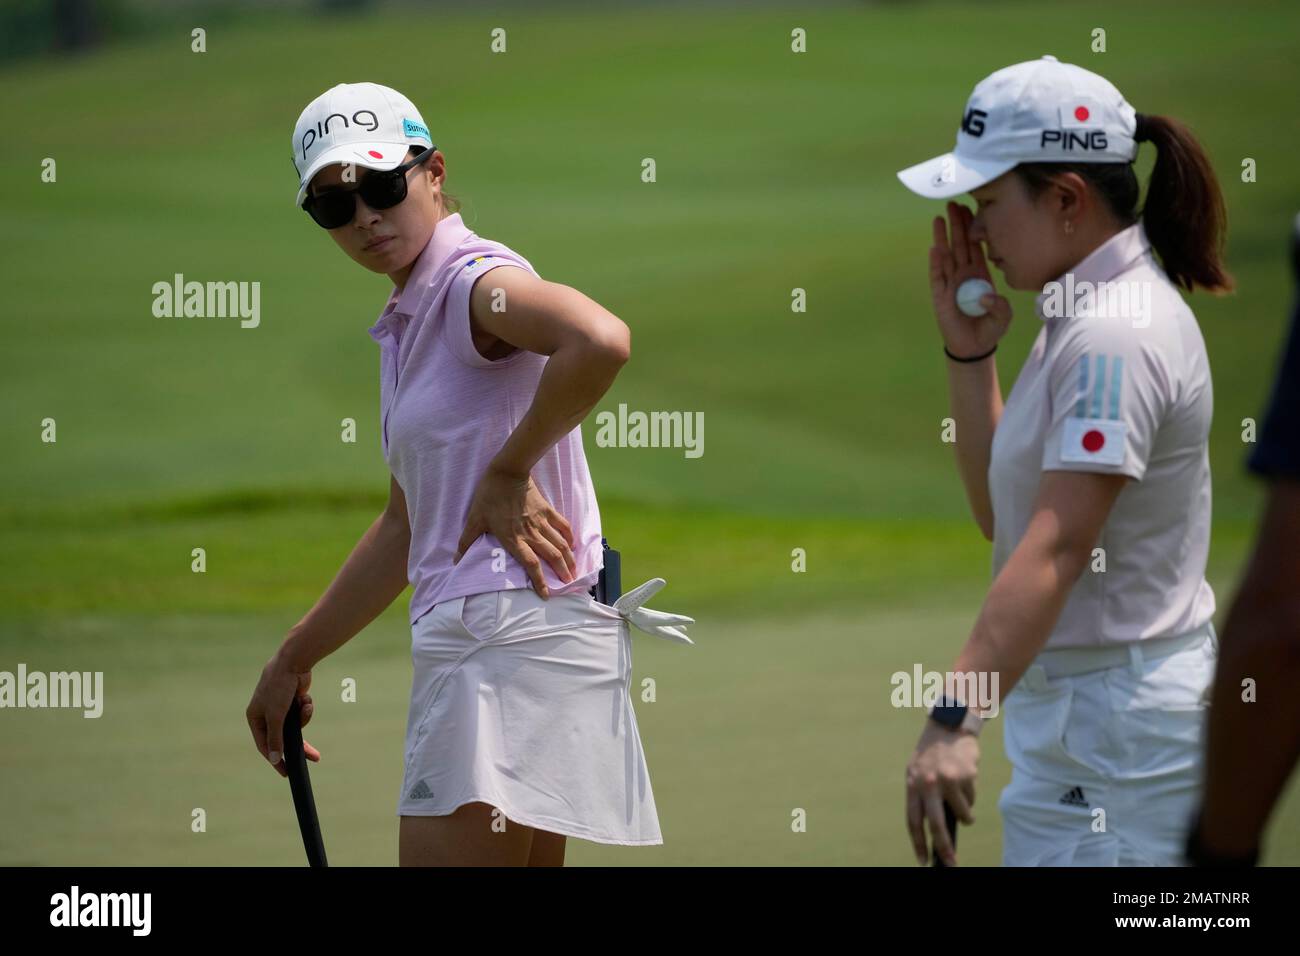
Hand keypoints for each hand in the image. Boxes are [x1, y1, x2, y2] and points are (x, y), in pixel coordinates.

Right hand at [246, 650, 320, 778]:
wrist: (293, 662)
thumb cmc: (278, 687)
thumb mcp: (276, 716)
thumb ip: (276, 739)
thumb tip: (276, 759)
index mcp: (254, 718)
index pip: (265, 745)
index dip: (276, 760)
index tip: (286, 772)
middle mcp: (266, 714)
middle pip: (283, 738)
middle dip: (300, 746)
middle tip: (313, 758)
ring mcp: (280, 708)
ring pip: (296, 726)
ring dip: (304, 718)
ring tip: (306, 705)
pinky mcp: (293, 702)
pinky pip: (302, 713)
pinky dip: (306, 708)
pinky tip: (305, 698)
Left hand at [454, 463, 575, 598]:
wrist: (507, 472)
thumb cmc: (489, 496)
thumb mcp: (475, 519)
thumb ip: (467, 541)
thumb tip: (456, 560)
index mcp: (513, 539)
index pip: (530, 565)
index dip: (540, 581)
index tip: (546, 594)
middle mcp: (530, 533)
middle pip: (552, 556)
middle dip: (562, 572)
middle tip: (569, 583)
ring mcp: (541, 521)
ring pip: (560, 544)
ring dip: (569, 558)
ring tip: (574, 570)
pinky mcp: (547, 510)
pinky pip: (562, 526)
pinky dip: (569, 536)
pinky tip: (572, 545)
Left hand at [905, 719, 979, 865]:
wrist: (949, 725)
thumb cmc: (932, 753)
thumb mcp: (918, 772)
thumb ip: (922, 797)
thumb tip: (934, 830)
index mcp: (912, 784)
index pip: (913, 821)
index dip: (918, 843)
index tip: (922, 861)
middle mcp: (928, 784)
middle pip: (936, 825)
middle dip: (944, 847)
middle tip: (950, 862)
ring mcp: (948, 780)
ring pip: (962, 813)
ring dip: (965, 814)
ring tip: (961, 799)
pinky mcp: (966, 776)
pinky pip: (971, 798)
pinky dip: (970, 795)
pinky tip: (964, 778)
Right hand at [929, 201, 1012, 357]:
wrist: (974, 346)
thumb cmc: (990, 328)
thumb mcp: (1003, 316)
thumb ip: (1000, 306)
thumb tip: (987, 296)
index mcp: (981, 274)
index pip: (976, 246)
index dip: (974, 228)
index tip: (972, 209)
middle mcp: (964, 275)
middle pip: (960, 245)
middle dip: (957, 224)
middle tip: (953, 203)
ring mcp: (951, 284)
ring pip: (946, 255)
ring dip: (943, 237)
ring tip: (939, 217)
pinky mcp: (940, 295)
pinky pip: (937, 276)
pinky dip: (936, 262)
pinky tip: (935, 247)